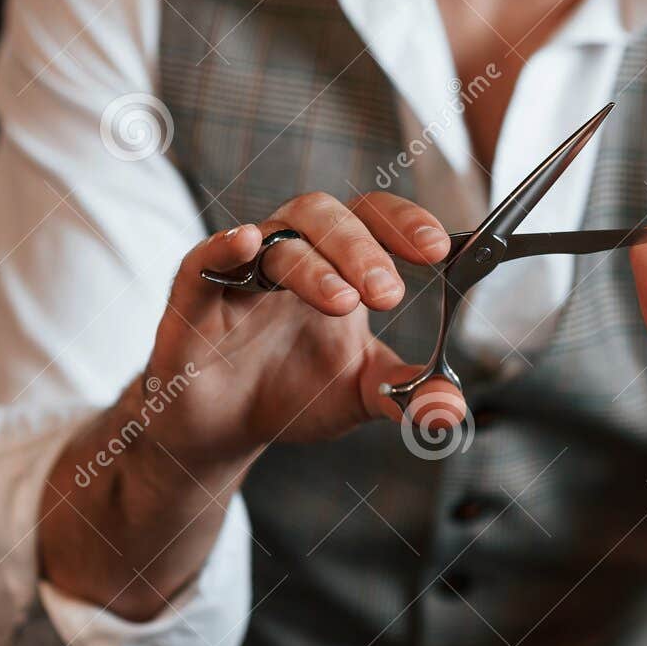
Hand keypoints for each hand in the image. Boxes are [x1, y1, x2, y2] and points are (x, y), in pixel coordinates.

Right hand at [143, 190, 464, 467]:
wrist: (222, 428)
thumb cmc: (293, 390)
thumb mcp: (362, 393)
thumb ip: (408, 393)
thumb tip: (451, 408)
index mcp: (338, 262)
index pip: (373, 218)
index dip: (405, 223)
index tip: (440, 249)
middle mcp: (291, 252)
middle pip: (326, 217)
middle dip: (362, 249)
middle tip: (389, 293)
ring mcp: (242, 271)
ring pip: (277, 240)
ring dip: (313, 266)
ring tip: (345, 303)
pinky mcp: (195, 297)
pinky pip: (205, 260)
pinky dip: (224, 247)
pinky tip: (246, 242)